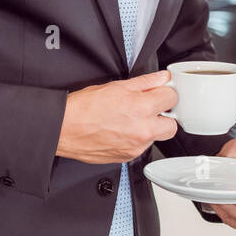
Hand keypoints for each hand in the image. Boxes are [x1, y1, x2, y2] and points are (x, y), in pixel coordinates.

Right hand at [56, 71, 178, 162]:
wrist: (64, 129)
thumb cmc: (83, 108)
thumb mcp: (116, 86)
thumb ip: (145, 82)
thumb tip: (161, 78)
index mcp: (141, 108)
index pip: (172, 98)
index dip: (165, 93)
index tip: (160, 93)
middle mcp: (142, 130)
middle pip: (172, 125)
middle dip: (164, 116)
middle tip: (151, 109)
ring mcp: (136, 147)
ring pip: (157, 138)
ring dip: (150, 129)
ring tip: (131, 120)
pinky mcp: (127, 157)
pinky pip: (142, 148)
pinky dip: (137, 140)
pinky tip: (122, 130)